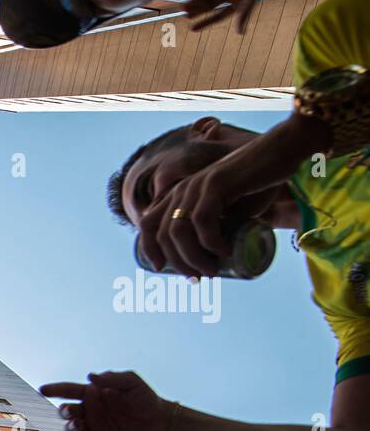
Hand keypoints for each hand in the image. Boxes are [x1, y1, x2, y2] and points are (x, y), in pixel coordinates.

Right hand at [39, 371, 174, 430]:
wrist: (160, 421)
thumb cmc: (145, 397)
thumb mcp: (131, 381)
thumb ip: (112, 378)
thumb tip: (90, 377)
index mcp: (92, 394)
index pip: (68, 391)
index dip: (55, 390)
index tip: (42, 390)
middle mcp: (89, 412)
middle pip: (66, 412)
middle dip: (63, 412)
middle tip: (69, 412)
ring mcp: (94, 429)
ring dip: (70, 429)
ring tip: (78, 426)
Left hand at [136, 119, 311, 278]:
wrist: (283, 152)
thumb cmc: (258, 185)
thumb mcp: (231, 212)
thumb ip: (218, 230)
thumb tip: (210, 261)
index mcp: (179, 195)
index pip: (148, 223)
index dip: (148, 249)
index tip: (161, 269)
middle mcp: (183, 189)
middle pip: (162, 234)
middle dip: (177, 262)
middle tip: (199, 278)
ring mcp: (197, 185)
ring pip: (179, 231)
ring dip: (192, 257)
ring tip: (211, 271)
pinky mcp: (216, 184)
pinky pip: (203, 220)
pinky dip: (211, 242)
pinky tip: (224, 252)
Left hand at [183, 0, 257, 33]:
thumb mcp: (249, 1)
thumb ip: (243, 16)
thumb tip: (240, 33)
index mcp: (235, 5)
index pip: (218, 16)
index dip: (205, 22)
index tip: (192, 29)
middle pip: (210, 7)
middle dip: (197, 11)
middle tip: (184, 16)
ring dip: (196, 2)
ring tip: (184, 7)